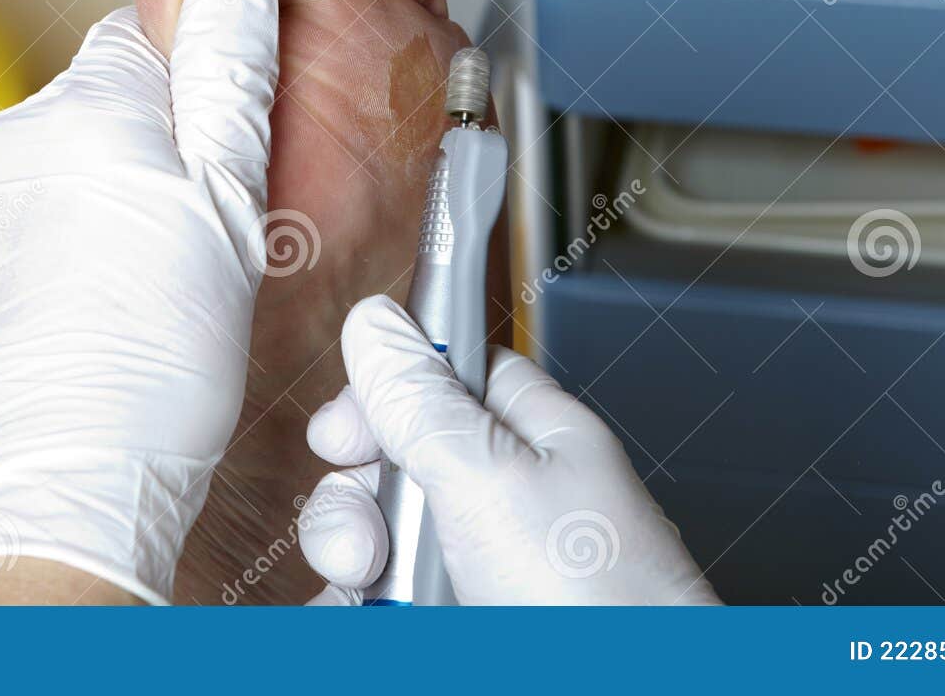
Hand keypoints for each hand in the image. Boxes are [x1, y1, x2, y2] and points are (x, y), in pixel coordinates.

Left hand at [0, 0, 277, 603]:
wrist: (61, 491)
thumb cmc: (162, 362)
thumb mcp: (233, 205)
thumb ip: (231, 65)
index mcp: (90, 108)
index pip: (143, 45)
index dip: (191, 109)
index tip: (208, 179)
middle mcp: (2, 140)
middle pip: (90, 113)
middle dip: (135, 161)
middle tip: (178, 256)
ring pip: (41, 177)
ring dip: (82, 214)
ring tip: (118, 305)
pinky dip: (27, 266)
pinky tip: (63, 326)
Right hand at [297, 295, 720, 604]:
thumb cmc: (602, 604)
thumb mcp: (495, 481)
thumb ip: (424, 403)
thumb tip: (375, 323)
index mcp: (536, 438)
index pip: (450, 376)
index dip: (388, 394)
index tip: (342, 431)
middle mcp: (507, 500)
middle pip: (395, 464)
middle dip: (357, 501)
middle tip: (366, 543)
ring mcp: (481, 569)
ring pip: (377, 543)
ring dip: (351, 566)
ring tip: (375, 597)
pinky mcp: (456, 617)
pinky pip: (380, 607)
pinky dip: (358, 614)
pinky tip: (365, 619)